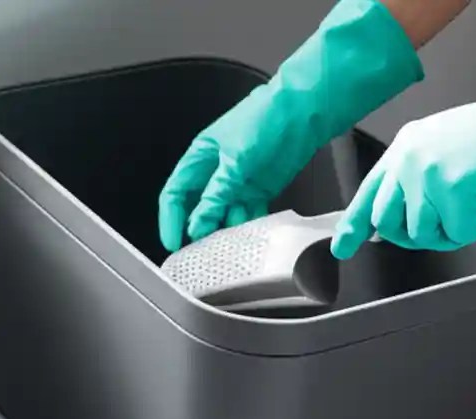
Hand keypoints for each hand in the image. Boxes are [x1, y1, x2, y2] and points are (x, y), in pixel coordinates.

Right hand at [157, 95, 280, 252]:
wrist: (302, 111)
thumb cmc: (265, 118)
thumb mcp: (234, 159)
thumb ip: (217, 194)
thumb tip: (199, 222)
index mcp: (200, 157)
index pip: (175, 194)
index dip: (172, 219)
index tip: (175, 242)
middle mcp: (216, 172)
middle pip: (197, 208)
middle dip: (198, 229)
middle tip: (201, 251)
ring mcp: (238, 182)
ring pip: (223, 215)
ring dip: (226, 230)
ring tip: (230, 244)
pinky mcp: (259, 190)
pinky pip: (248, 215)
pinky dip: (249, 226)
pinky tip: (250, 235)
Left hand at [332, 96, 475, 258]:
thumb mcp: (445, 147)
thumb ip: (415, 176)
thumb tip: (396, 213)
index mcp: (406, 145)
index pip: (369, 192)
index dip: (353, 224)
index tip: (342, 246)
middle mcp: (409, 158)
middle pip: (388, 221)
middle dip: (415, 233)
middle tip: (447, 222)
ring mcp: (427, 174)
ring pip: (420, 233)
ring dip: (451, 229)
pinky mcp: (450, 191)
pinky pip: (455, 234)